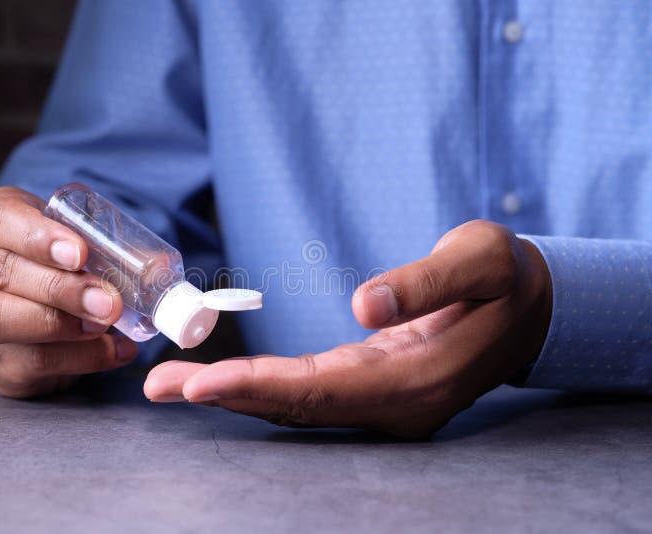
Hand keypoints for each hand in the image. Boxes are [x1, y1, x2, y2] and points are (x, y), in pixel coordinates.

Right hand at [0, 186, 135, 397]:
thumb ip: (101, 245)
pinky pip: (30, 363)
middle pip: (1, 272)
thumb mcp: (73, 238)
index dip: (39, 237)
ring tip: (108, 327)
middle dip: (61, 289)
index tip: (79, 254)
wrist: (39, 309)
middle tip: (109, 301)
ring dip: (65, 327)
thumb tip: (154, 266)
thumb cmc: (60, 264)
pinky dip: (80, 358)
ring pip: (1, 321)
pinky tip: (114, 351)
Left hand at [144, 220, 551, 437]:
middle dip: (227, 396)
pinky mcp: (372, 386)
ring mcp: (383, 403)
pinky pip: (308, 392)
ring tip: (170, 385)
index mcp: (418, 378)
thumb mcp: (479, 259)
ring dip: (234, 394)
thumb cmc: (503, 276)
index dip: (261, 387)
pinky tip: (222, 379)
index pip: (325, 389)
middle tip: (159, 387)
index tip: (202, 383)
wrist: (528, 306)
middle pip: (298, 406)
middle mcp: (395, 405)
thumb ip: (425, 282)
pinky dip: (261, 386)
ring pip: (297, 404)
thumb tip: (365, 305)